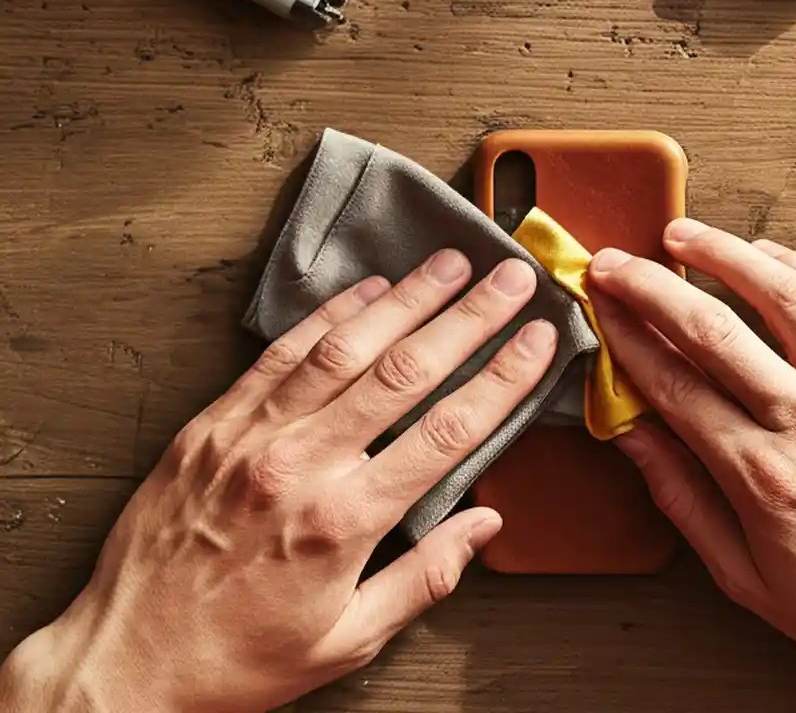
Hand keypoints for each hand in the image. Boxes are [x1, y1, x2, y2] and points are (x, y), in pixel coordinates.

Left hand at [0, 252, 555, 712]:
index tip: (538, 341)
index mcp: (344, 521)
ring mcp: (251, 437)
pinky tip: (365, 291)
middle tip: (510, 279)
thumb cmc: (240, 659)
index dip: (502, 379)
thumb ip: (425, 578)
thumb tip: (484, 526)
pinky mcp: (211, 425)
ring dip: (405, 300)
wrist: (127, 661)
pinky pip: (279, 356)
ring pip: (343, 349)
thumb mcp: (348, 639)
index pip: (446, 431)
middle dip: (468, 317)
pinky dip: (327, 317)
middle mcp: (300, 465)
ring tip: (448, 264)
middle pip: (404, 372)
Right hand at [589, 219, 795, 712]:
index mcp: (763, 478)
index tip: (600, 311)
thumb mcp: (748, 580)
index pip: (673, 384)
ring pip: (784, 297)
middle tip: (616, 263)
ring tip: (685, 236)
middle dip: (651, 286)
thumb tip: (634, 441)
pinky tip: (771, 258)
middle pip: (713, 329)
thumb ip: (685, 501)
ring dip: (726, 255)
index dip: (626, 339)